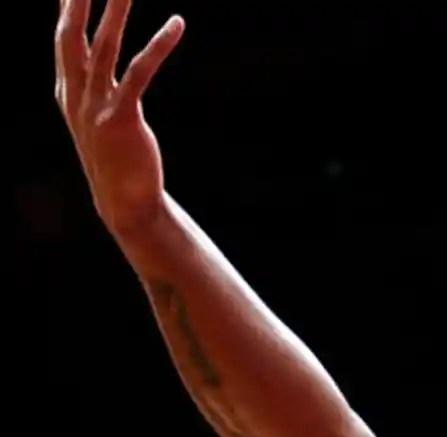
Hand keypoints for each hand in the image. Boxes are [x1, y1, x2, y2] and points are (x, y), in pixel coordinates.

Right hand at [55, 0, 184, 234]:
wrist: (123, 200)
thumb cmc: (114, 155)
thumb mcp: (93, 113)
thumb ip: (89, 82)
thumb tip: (91, 56)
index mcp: (67, 90)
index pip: (63, 37)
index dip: (66, 7)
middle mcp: (75, 94)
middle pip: (69, 35)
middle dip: (76, 1)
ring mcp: (95, 107)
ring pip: (104, 48)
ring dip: (114, 11)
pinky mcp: (121, 119)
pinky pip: (139, 73)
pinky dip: (158, 45)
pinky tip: (176, 23)